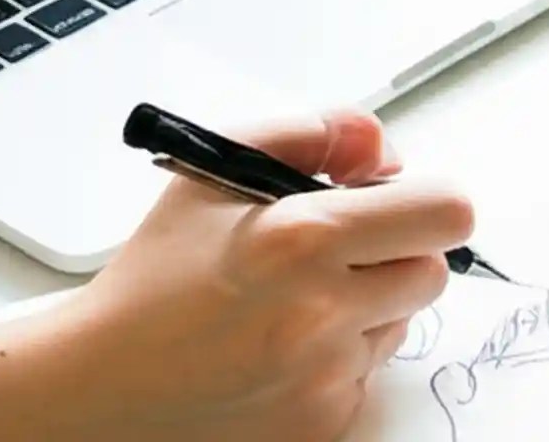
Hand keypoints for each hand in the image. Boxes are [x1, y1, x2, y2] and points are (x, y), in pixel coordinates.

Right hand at [0, 109, 473, 441]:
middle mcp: (322, 314)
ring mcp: (327, 378)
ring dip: (368, 306)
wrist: (103, 385)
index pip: (445, 212)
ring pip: (402, 322)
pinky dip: (341, 356)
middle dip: (396, 253)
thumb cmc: (157, 276)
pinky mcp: (325, 423)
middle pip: (432, 271)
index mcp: (301, 239)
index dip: (426, 203)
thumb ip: (311, 134)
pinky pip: (370, 373)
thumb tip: (384, 150)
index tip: (396, 204)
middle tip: (339, 252)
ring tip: (295, 303)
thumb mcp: (215, 172)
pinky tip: (285, 346)